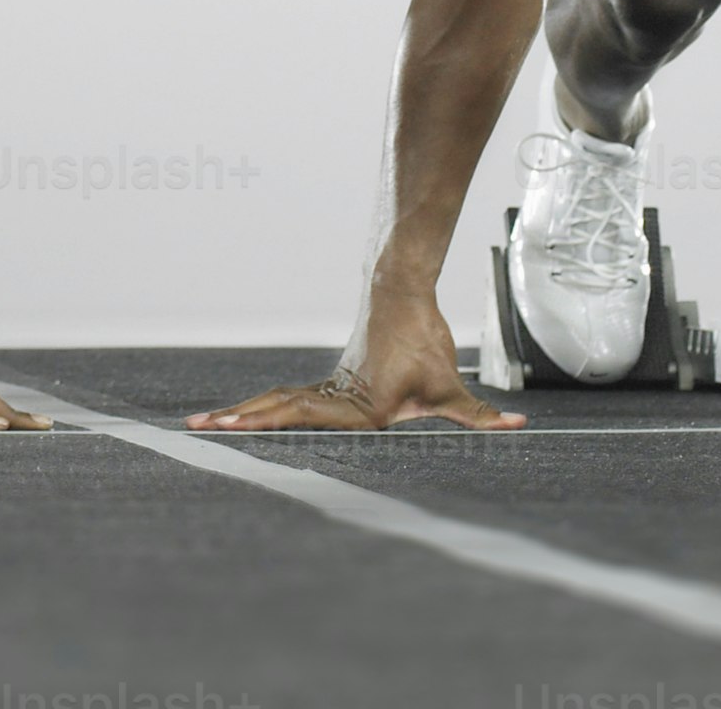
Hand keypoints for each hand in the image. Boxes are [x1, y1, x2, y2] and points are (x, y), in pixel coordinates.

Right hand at [194, 287, 521, 432]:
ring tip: (203, 425)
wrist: (399, 291)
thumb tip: (520, 426)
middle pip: (279, 410)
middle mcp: (336, 395)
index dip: (268, 425)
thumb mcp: (451, 385)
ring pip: (279, 403)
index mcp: (359, 405)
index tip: (235, 429)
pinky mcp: (331, 383)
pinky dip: (265, 409)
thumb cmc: (424, 339)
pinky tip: (246, 418)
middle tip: (200, 428)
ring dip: (244, 415)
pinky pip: (292, 399)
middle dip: (240, 421)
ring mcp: (329, 386)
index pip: (306, 420)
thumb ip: (480, 414)